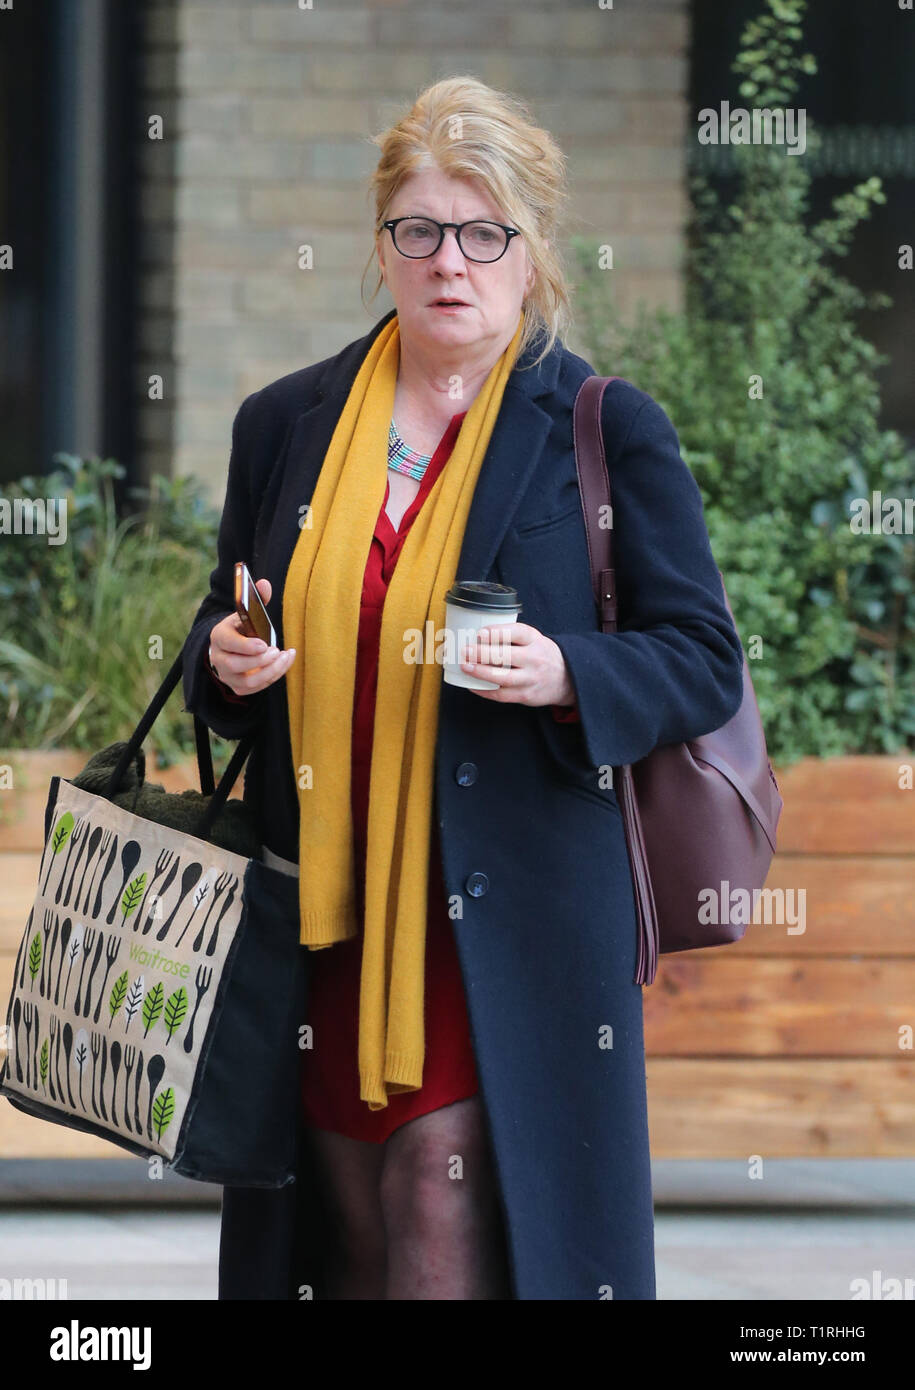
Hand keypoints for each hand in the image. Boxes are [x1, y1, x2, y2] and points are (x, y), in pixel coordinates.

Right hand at [208, 579, 295, 694]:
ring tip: (284, 657)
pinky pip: (256, 688)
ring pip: (248, 681)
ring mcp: (227, 675)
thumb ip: (256, 599)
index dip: (245, 646)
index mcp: (219, 636)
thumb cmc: (243, 628)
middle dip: (260, 660)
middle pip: (235, 665)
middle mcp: (218, 658)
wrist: (233, 647)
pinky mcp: (237, 687)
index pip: (227, 643)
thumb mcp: (246, 613)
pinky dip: (272, 677)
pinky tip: (283, 664)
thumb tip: (265, 584)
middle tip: (276, 651)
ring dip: (270, 670)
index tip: (264, 644)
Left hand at [458, 622, 574, 705]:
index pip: (517, 633)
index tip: (480, 633)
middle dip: (482, 653)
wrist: (567, 678)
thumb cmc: (542, 655)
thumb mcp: (534, 639)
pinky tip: (472, 685)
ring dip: (481, 672)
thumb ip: (512, 637)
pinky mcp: (526, 695)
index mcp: (535, 640)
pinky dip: (484, 691)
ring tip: (466, 666)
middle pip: (506, 655)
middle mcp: (534, 658)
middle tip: (465, 650)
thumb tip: (477, 636)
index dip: (497, 632)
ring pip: (503, 677)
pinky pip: (502, 694)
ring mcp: (531, 678)